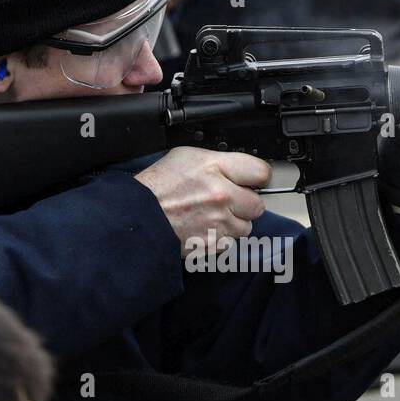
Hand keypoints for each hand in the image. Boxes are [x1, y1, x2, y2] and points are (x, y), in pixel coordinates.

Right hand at [135, 145, 269, 251]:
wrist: (138, 216)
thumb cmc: (158, 186)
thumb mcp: (186, 156)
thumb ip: (219, 162)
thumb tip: (239, 171)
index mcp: (215, 168)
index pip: (261, 172)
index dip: (257, 178)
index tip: (252, 181)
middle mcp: (221, 195)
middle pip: (257, 205)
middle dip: (245, 204)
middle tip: (228, 202)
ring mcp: (219, 222)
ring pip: (245, 227)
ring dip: (233, 223)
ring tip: (211, 216)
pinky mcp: (213, 243)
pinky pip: (229, 243)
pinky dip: (220, 238)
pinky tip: (203, 228)